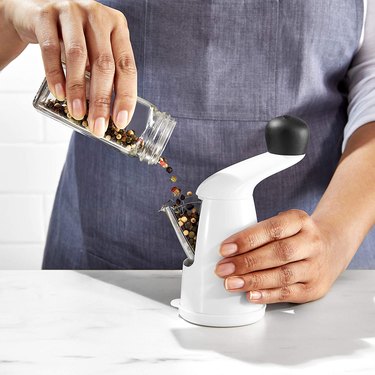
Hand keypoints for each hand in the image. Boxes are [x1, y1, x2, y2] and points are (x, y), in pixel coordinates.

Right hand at [3, 0, 136, 135]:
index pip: (127, 67)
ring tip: (78, 114)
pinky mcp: (46, 14)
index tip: (120, 121)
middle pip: (104, 64)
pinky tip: (59, 94)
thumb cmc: (74, 39)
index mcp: (118, 28)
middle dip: (101, 101)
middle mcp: (98, 17)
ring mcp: (72, 12)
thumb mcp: (95, 52)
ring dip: (78, 90)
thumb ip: (104, 75)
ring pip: (78, 56)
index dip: (125, 97)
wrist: (37, 12)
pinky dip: (55, 75)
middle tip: (98, 126)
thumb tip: (108, 116)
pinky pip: (51, 49)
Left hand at [214, 209, 347, 303]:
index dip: (247, 239)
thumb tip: (228, 252)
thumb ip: (262, 234)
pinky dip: (267, 295)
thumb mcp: (285, 223)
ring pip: (283, 275)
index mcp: (300, 220)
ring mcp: (315, 266)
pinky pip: (289, 293)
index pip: (272, 229)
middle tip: (223, 269)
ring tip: (231, 283)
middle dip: (246, 262)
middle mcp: (311, 242)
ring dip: (253, 281)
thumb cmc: (296, 235)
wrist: (332, 247)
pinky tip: (250, 295)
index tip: (225, 249)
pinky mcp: (315, 287)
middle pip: (278, 253)